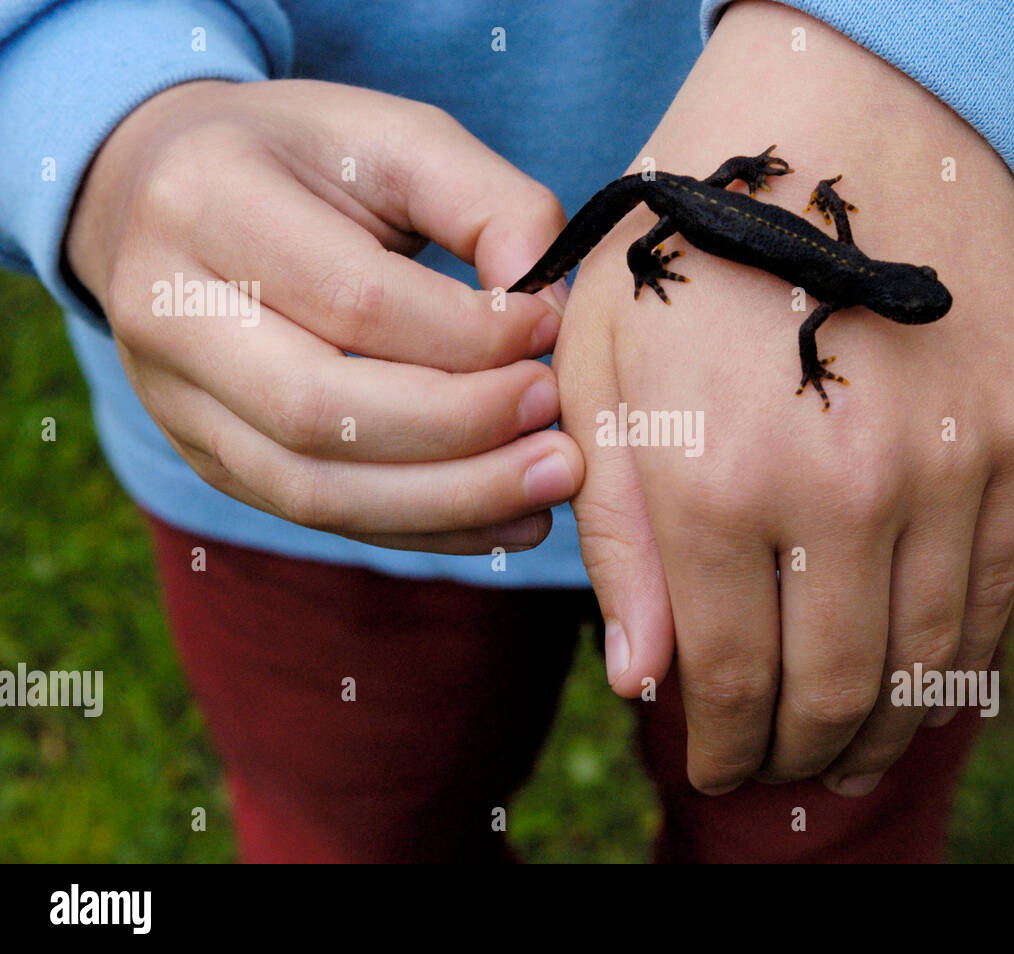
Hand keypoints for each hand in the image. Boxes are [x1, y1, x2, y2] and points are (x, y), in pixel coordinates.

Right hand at [66, 79, 582, 552]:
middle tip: (558, 421)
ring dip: (452, 501)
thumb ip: (491, 204)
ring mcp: (174, 400)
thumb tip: (551, 311)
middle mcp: (163, 311)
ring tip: (552, 481)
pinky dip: (424, 530)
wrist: (169, 193)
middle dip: (463, 430)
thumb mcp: (400, 138)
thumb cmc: (307, 160)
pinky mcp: (207, 459)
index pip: (356, 301)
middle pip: (322, 412)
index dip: (471, 333)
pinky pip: (318, 519)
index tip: (550, 328)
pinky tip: (508, 519)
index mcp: (206, 202)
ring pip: (314, 490)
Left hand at [556, 2, 1013, 792]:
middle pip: (833, 691)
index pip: (726, 674)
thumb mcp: (605, 373)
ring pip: (926, 664)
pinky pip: (997, 595)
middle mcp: (845, 488)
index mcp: (719, 476)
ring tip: (847, 761)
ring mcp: (951, 465)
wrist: (845, 120)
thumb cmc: (694, 248)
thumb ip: (621, 538)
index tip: (713, 766)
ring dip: (883, 734)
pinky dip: (957, 665)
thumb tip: (644, 684)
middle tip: (773, 774)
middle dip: (796, 754)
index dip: (720, 742)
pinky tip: (920, 691)